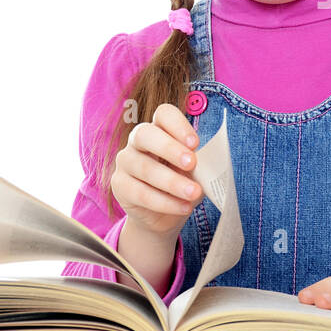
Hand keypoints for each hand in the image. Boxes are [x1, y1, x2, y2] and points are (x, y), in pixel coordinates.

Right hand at [110, 102, 201, 237]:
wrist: (165, 216)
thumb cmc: (183, 183)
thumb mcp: (196, 171)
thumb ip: (201, 163)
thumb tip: (211, 163)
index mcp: (160, 128)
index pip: (163, 114)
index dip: (178, 125)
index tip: (195, 143)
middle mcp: (137, 140)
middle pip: (145, 134)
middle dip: (170, 148)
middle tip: (192, 163)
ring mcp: (125, 161)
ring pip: (144, 168)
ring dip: (172, 181)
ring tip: (193, 193)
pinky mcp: (119, 185)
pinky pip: (140, 193)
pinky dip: (165, 202)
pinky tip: (183, 207)